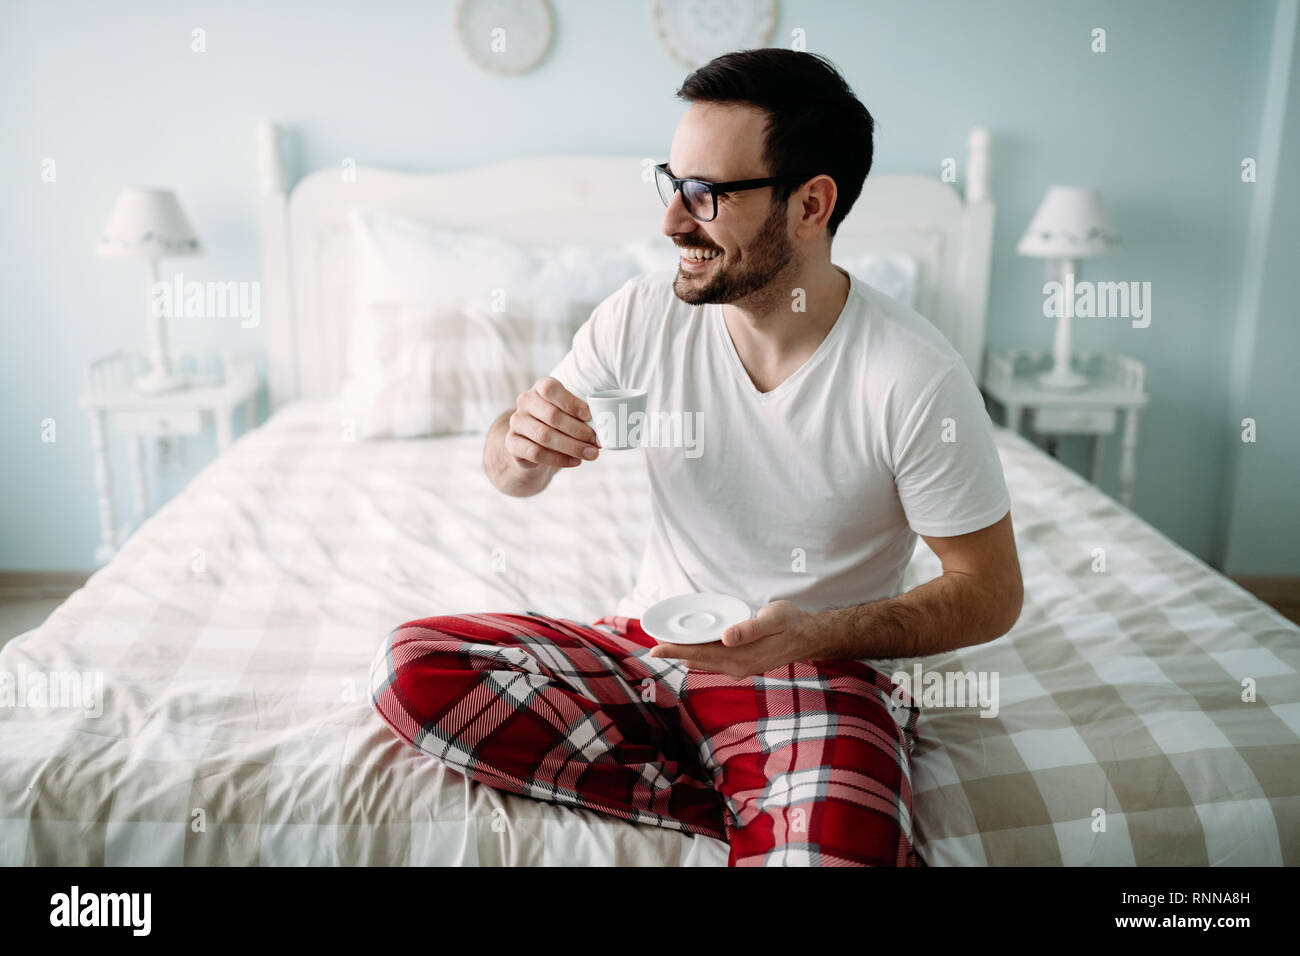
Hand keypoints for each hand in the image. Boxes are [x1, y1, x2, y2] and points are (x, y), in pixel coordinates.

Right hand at [506, 377, 600, 469]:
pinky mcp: (512, 443)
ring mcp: (516, 422)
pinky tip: (575, 461)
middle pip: (551, 415)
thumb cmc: (560, 424)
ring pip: (544, 436)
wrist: (534, 445)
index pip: (550, 389)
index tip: (589, 416)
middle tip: (597, 442)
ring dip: (572, 447)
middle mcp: (525, 401)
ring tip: (591, 454)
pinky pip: (536, 453)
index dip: (570, 402)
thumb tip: (604, 428)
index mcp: (540, 388)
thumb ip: (584, 416)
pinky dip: (559, 459)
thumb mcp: (571, 414)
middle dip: (578, 430)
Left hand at [646, 600, 819, 679]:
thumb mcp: (774, 619)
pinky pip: (713, 661)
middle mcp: (738, 666)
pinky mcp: (742, 664)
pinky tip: (691, 648)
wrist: (810, 637)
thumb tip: (726, 637)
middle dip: (675, 653)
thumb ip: (750, 628)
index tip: (656, 647)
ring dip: (685, 655)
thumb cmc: (792, 623)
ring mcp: (740, 667)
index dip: (677, 650)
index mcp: (742, 657)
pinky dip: (698, 655)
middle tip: (653, 645)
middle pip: (698, 660)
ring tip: (666, 646)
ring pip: (704, 662)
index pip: (701, 654)